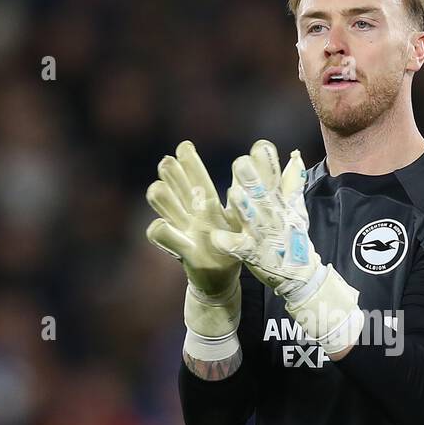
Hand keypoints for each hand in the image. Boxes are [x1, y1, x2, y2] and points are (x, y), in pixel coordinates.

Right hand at [145, 140, 245, 300]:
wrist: (222, 277)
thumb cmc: (235, 243)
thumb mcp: (245, 217)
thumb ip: (254, 188)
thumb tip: (265, 151)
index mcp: (206, 203)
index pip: (197, 178)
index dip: (190, 163)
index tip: (185, 147)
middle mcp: (190, 213)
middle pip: (177, 187)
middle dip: (172, 175)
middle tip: (169, 162)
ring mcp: (183, 230)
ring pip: (165, 207)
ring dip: (163, 198)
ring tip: (158, 188)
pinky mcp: (182, 252)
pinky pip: (163, 238)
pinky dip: (161, 232)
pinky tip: (159, 226)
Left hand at [212, 140, 363, 352]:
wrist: (301, 274)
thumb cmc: (293, 237)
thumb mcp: (296, 208)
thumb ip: (292, 181)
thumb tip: (295, 155)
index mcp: (279, 203)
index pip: (274, 178)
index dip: (267, 163)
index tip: (260, 146)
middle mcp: (272, 216)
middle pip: (262, 195)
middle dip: (252, 180)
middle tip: (241, 162)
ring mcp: (263, 235)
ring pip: (252, 218)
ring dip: (243, 207)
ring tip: (233, 195)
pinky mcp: (254, 254)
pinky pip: (240, 248)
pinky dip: (230, 244)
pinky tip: (217, 238)